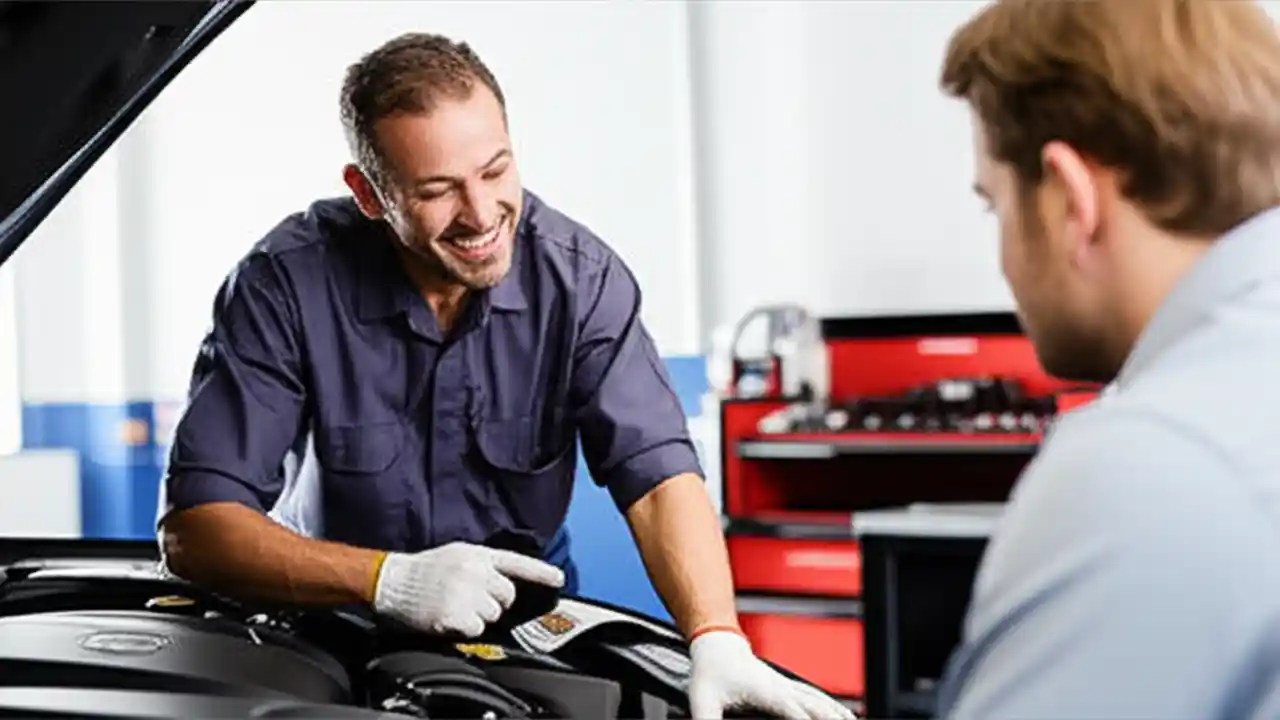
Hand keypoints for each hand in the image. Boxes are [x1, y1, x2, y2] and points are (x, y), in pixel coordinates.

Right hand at [372, 541, 564, 637]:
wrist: (392, 581)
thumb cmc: (425, 571)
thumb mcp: (458, 555)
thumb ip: (485, 565)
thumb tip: (508, 581)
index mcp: (478, 555)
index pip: (517, 562)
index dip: (541, 572)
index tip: (559, 580)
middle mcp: (475, 570)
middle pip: (507, 596)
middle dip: (493, 602)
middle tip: (469, 598)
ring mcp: (465, 592)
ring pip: (493, 615)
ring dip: (478, 617)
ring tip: (456, 606)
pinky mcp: (455, 613)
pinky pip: (476, 629)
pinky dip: (465, 628)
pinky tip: (449, 617)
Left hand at [688, 631, 856, 719]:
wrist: (716, 643)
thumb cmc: (709, 671)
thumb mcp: (703, 701)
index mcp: (767, 692)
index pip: (797, 715)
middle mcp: (783, 688)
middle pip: (817, 708)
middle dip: (833, 719)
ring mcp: (787, 685)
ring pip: (821, 702)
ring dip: (839, 714)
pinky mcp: (787, 686)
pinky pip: (816, 697)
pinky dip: (833, 707)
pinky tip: (843, 714)